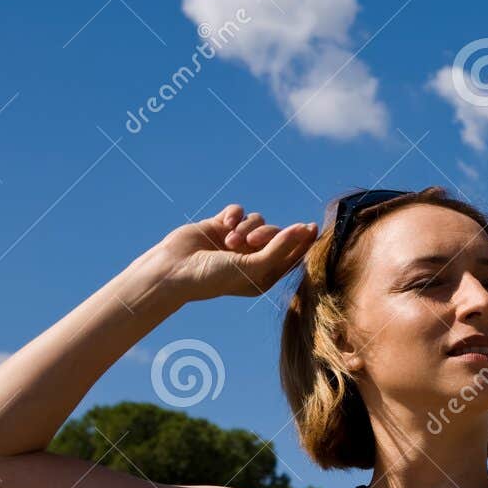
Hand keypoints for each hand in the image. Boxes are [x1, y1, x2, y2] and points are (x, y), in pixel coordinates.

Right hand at [150, 204, 317, 301]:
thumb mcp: (253, 267)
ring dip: (246, 227)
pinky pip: (238, 210)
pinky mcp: (220, 226)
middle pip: (276, 234)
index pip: (291, 255)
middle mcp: (252, 258)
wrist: (175, 270)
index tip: (313, 227)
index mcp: (263, 275)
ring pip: (257, 220)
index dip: (303, 241)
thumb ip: (279, 250)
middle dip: (267, 234)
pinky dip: (234, 214)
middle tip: (251, 242)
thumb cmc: (215, 277)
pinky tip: (225, 223)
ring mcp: (236, 241)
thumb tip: (303, 230)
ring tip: (229, 241)